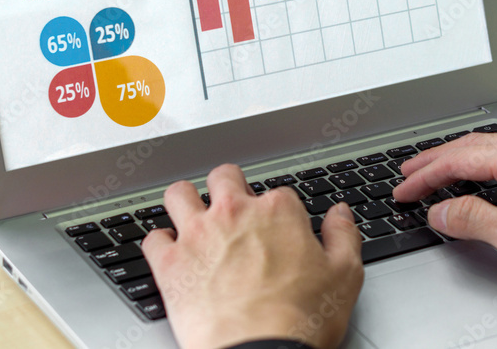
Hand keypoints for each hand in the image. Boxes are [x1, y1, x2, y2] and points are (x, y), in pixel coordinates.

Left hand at [142, 164, 363, 348]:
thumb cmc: (300, 319)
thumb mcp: (344, 275)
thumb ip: (343, 235)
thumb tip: (340, 213)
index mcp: (278, 211)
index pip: (276, 192)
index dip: (278, 211)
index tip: (278, 228)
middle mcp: (234, 212)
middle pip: (223, 176)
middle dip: (228, 187)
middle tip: (233, 210)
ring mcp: (198, 235)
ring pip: (179, 193)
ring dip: (185, 202)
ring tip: (192, 218)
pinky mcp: (169, 263)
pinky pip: (152, 238)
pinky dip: (160, 244)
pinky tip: (170, 254)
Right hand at [392, 129, 496, 287]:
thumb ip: (476, 221)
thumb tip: (442, 211)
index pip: (457, 160)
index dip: (424, 176)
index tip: (402, 190)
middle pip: (474, 145)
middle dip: (436, 159)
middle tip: (409, 173)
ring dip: (465, 157)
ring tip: (442, 170)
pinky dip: (493, 160)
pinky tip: (495, 172)